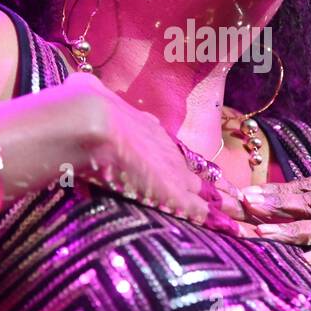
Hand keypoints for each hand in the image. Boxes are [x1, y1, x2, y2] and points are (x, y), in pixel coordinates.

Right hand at [53, 72, 247, 235]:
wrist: (91, 120)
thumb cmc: (82, 105)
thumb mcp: (86, 92)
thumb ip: (85, 91)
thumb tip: (77, 82)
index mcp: (144, 126)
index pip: (163, 146)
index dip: (170, 159)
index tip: (178, 168)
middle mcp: (163, 147)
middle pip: (185, 167)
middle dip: (197, 180)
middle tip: (217, 194)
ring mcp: (171, 170)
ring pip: (198, 187)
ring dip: (212, 200)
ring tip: (233, 212)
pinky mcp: (173, 193)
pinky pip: (197, 208)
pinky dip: (211, 218)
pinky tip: (227, 228)